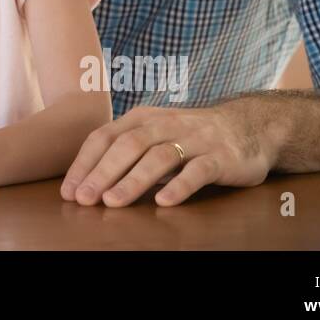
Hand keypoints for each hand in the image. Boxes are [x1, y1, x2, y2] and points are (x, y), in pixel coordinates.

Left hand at [59, 101, 274, 206]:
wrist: (249, 126)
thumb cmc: (190, 136)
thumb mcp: (155, 135)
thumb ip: (126, 152)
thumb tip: (87, 182)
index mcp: (143, 118)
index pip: (105, 136)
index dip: (85, 163)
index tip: (69, 191)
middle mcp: (165, 124)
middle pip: (128, 145)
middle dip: (102, 172)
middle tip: (84, 199)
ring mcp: (194, 139)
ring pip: (159, 156)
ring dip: (133, 180)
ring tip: (113, 202)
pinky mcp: (221, 157)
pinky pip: (198, 171)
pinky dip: (180, 185)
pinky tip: (164, 202)